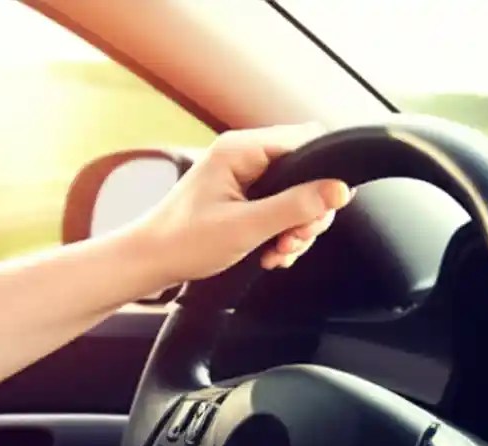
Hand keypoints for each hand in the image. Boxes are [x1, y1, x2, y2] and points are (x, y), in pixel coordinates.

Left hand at [131, 123, 352, 284]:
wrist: (150, 261)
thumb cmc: (183, 241)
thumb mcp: (245, 227)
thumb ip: (294, 207)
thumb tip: (338, 190)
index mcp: (242, 149)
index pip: (306, 142)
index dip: (323, 176)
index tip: (320, 211)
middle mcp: (245, 156)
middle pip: (306, 172)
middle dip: (309, 212)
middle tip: (294, 240)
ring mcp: (244, 176)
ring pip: (296, 195)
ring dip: (296, 229)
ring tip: (279, 252)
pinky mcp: (243, 197)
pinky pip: (280, 209)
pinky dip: (282, 234)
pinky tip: (271, 254)